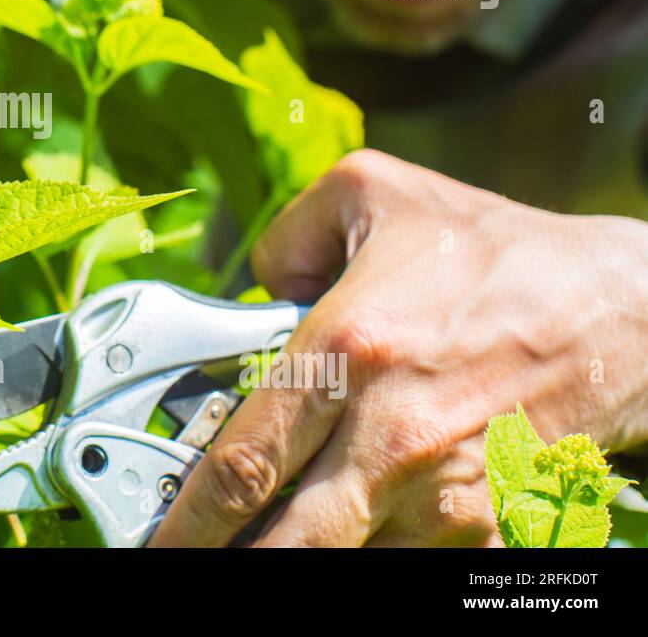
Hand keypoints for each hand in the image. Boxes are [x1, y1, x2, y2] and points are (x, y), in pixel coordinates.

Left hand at [151, 149, 647, 546]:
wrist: (617, 307)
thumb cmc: (491, 252)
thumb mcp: (370, 192)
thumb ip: (284, 235)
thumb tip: (251, 290)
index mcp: (350, 350)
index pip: (243, 462)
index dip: (186, 519)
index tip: (154, 536)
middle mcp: (394, 433)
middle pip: (288, 545)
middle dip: (229, 563)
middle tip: (188, 559)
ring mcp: (446, 492)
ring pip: (344, 561)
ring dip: (300, 550)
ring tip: (275, 524)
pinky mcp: (490, 526)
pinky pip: (406, 562)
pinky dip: (367, 548)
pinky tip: (350, 519)